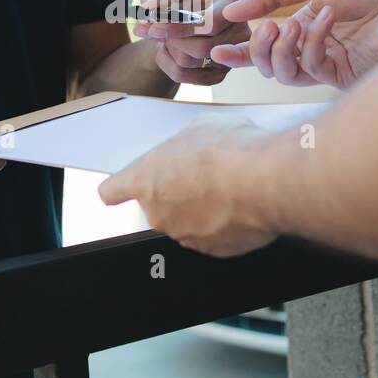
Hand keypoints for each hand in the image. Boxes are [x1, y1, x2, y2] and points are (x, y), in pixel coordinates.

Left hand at [98, 115, 277, 256]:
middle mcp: (158, 214)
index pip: (112, 191)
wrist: (265, 182)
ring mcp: (185, 235)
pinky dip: (226, 224)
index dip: (120, 188)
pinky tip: (242, 204)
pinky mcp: (214, 251)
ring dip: (204, 209)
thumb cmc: (230, 151)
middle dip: (178, 193)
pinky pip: (216, 236)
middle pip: (158, 205)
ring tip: (230, 187)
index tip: (121, 189)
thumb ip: (186, 142)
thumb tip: (196, 143)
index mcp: (145, 180)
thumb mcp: (201, 126)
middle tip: (205, 174)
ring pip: (189, 221)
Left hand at [133, 0, 249, 85]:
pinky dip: (165, 62)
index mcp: (233, 2)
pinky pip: (184, 76)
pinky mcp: (218, 73)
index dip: (180, 28)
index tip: (153, 27)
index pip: (210, 24)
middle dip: (170, 39)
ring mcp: (231, 55)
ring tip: (163, 34)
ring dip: (167, 48)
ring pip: (189, 63)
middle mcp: (239, 31)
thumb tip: (150, 3)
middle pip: (201, 47)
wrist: (190, 13)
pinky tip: (166, 47)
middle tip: (151, 28)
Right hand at [211, 0, 377, 89]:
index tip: (214, 49)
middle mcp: (315, 48)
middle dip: (257, 49)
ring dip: (280, 49)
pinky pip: (310, 68)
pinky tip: (326, 20)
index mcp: (305, 25)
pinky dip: (310, 41)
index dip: (239, 51)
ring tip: (290, 25)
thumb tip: (231, 13)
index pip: (266, 46)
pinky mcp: (344, 77)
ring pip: (284, 74)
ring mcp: (329, 65)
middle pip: (268, 66)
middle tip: (264, 30)